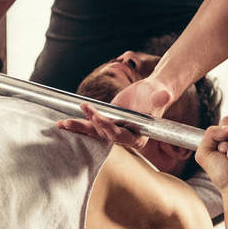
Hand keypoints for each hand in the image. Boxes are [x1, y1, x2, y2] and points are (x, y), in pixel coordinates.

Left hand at [56, 76, 175, 148]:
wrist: (151, 91)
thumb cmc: (157, 94)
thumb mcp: (159, 95)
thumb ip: (160, 98)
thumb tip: (164, 96)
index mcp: (138, 137)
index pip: (121, 136)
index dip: (109, 128)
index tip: (99, 118)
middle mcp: (124, 137)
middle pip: (104, 135)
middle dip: (89, 127)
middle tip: (74, 120)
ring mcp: (113, 130)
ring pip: (94, 132)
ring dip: (79, 127)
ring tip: (63, 124)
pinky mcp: (105, 123)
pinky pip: (90, 125)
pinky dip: (78, 124)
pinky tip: (63, 123)